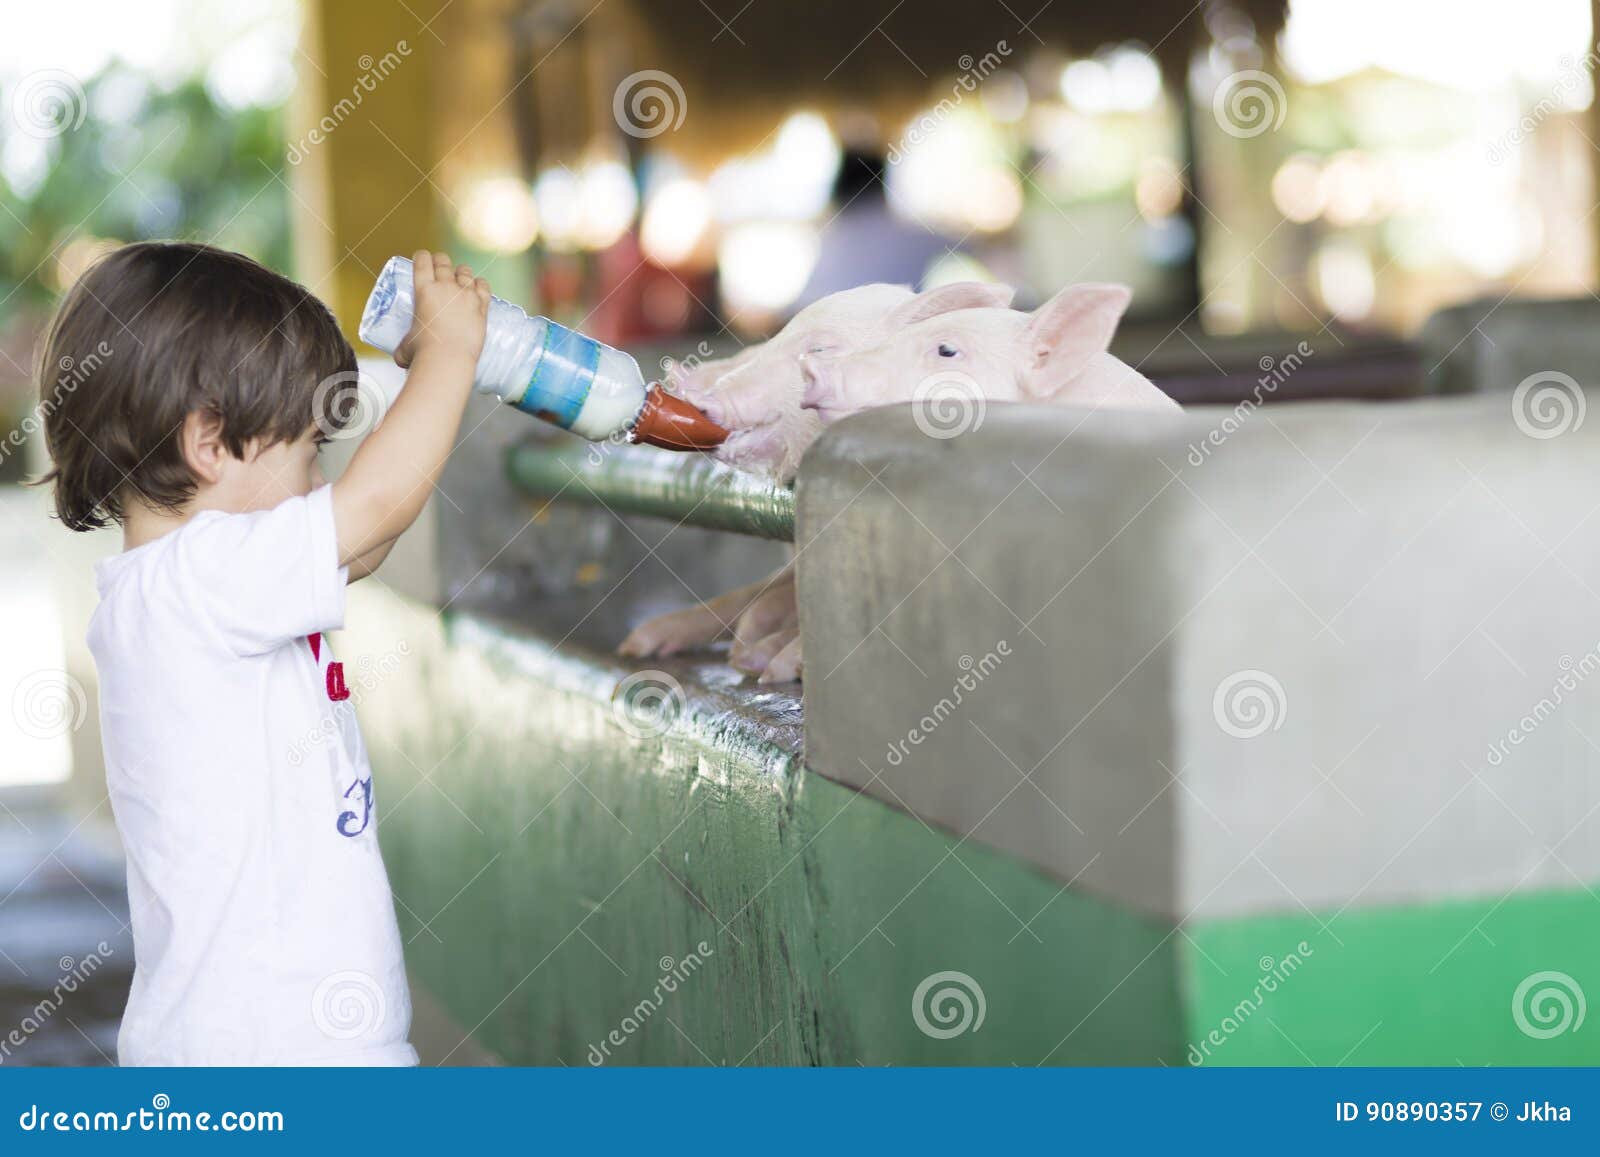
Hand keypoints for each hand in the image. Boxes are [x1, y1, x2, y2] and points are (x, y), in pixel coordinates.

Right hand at [394, 250, 489, 368]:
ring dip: (461, 272)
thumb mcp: (406, 346)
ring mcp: (465, 295)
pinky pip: (483, 287)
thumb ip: (403, 348)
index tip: (422, 257)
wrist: (449, 359)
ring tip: (460, 277)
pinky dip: (480, 284)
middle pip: (444, 262)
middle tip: (440, 266)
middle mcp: (445, 287)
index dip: (422, 256)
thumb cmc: (423, 354)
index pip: (422, 261)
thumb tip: (400, 357)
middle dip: (441, 261)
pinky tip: (479, 285)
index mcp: (424, 290)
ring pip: (465, 273)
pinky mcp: (481, 306)